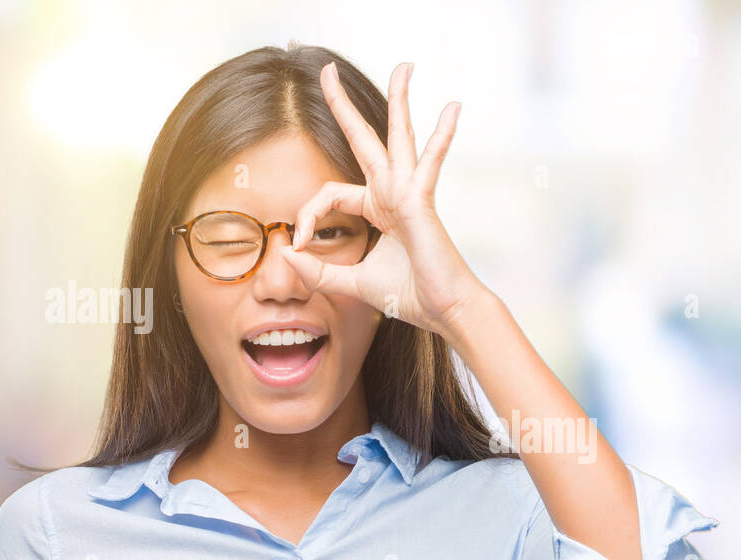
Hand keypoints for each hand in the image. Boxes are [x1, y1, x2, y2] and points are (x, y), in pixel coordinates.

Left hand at [279, 61, 487, 334]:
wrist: (443, 311)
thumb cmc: (409, 296)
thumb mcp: (352, 284)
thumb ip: (319, 273)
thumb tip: (287, 257)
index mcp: (378, 208)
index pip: (330, 193)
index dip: (307, 216)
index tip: (299, 245)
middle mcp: (393, 194)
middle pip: (364, 140)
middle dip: (343, 105)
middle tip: (327, 71)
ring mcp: (408, 193)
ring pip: (398, 136)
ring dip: (399, 100)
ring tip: (404, 66)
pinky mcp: (420, 201)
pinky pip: (429, 162)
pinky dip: (442, 136)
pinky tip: (453, 108)